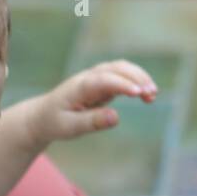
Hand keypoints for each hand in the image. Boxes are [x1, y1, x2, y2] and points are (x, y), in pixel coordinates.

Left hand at [30, 60, 157, 142]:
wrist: (43, 116)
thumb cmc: (54, 122)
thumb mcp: (69, 128)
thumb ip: (91, 122)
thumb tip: (116, 117)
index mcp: (79, 87)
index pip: (104, 80)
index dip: (122, 85)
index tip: (139, 94)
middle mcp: (89, 77)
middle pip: (116, 68)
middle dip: (136, 78)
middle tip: (152, 94)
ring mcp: (96, 78)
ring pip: (121, 69)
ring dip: (139, 78)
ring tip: (153, 95)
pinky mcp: (102, 83)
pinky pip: (122, 77)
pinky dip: (136, 82)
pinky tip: (148, 96)